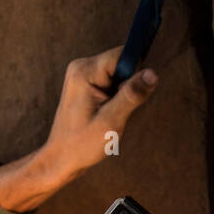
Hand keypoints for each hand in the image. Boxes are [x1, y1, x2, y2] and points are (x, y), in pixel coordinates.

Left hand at [0, 48, 157, 212]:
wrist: (61, 158)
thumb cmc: (83, 143)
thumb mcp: (112, 121)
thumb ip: (132, 94)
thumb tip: (152, 73)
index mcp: (85, 72)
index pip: (122, 55)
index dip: (134, 73)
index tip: (131, 95)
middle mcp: (81, 66)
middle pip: (121, 63)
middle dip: (127, 86)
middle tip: (116, 110)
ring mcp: (82, 73)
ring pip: (118, 73)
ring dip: (122, 93)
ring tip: (109, 114)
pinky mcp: (85, 82)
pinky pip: (111, 81)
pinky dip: (115, 96)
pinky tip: (106, 113)